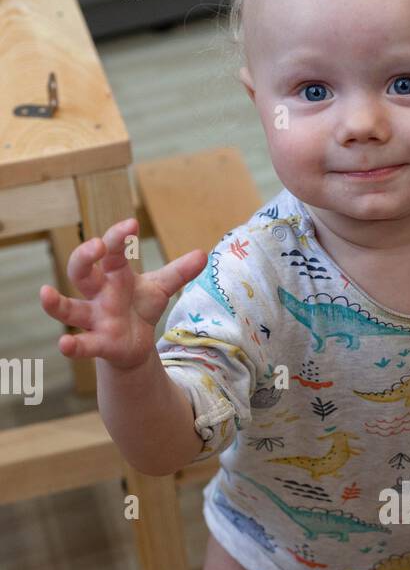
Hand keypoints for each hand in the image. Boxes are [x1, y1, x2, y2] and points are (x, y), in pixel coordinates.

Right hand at [39, 218, 206, 371]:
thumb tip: (204, 255)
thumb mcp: (161, 289)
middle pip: (81, 271)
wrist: (136, 344)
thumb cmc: (140, 307)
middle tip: (97, 247)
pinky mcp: (98, 343)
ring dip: (55, 303)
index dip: (119, 237)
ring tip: (44, 293)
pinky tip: (64, 345)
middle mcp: (98, 293)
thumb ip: (180, 272)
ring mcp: (95, 318)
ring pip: (69, 309)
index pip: (113, 251)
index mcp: (113, 274)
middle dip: (85, 256)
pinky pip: (83, 344)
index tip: (132, 224)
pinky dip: (73, 346)